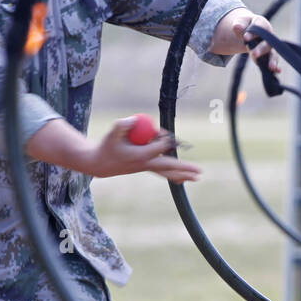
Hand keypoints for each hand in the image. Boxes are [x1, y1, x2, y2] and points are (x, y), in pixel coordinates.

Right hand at [84, 116, 201, 182]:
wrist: (100, 164)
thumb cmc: (107, 146)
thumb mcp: (112, 133)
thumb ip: (122, 125)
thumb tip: (134, 119)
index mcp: (140, 156)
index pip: (160, 147)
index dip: (164, 137)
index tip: (160, 131)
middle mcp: (146, 164)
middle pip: (169, 166)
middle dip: (184, 168)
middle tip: (200, 171)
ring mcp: (146, 167)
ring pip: (167, 171)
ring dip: (182, 174)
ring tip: (197, 177)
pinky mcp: (146, 167)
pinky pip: (162, 172)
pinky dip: (173, 175)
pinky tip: (182, 180)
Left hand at [231, 12, 280, 73]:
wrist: (248, 31)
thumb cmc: (245, 25)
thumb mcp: (240, 22)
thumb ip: (239, 25)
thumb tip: (236, 27)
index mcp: (262, 24)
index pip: (259, 27)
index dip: (253, 33)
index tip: (245, 38)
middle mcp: (268, 35)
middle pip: (267, 42)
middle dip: (261, 49)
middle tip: (253, 54)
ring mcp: (269, 46)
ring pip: (272, 53)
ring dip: (272, 60)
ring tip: (271, 67)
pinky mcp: (268, 55)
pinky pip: (272, 60)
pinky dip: (276, 66)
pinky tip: (277, 71)